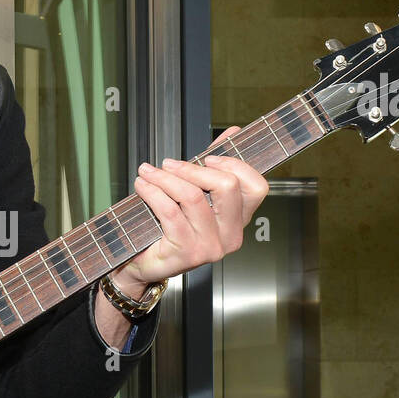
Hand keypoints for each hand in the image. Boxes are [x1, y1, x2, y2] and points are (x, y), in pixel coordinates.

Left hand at [113, 126, 269, 296]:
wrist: (145, 265)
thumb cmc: (170, 230)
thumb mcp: (195, 196)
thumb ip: (213, 166)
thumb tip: (232, 132)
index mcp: (238, 221)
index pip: (256, 188)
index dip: (235, 165)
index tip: (208, 158)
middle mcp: (230, 236)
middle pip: (227, 186)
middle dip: (193, 168)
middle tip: (168, 164)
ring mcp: (211, 246)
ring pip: (193, 196)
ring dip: (165, 177)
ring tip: (147, 172)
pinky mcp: (187, 252)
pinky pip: (170, 211)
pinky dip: (153, 192)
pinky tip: (142, 185)